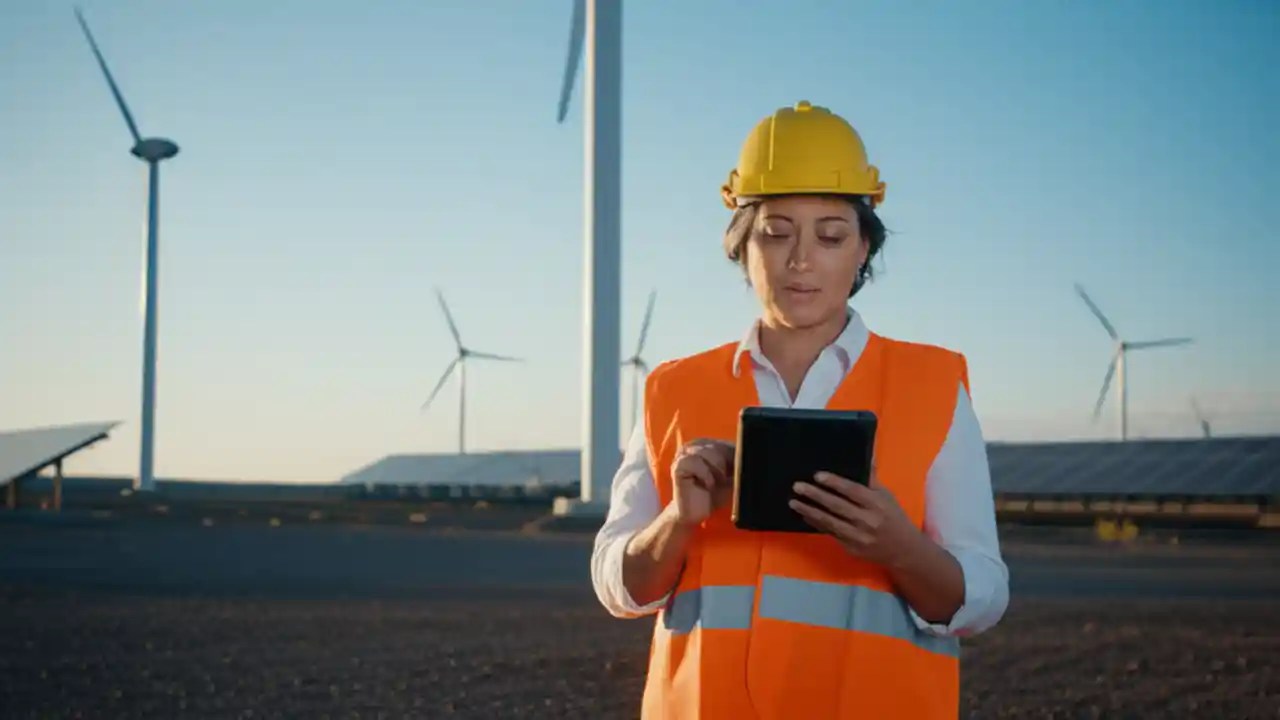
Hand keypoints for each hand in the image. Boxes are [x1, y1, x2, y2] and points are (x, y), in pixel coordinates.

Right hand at [670, 439, 734, 526]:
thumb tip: (757, 458)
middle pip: (719, 444)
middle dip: (726, 463)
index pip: (727, 442)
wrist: (697, 514)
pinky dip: (705, 474)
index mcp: (708, 443)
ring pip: (707, 450)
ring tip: (716, 483)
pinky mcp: (678, 466)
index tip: (738, 472)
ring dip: (717, 469)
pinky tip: (707, 485)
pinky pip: (694, 462)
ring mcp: (684, 454)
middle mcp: (694, 445)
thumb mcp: (733, 478)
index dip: (736, 456)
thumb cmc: (715, 494)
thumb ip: (741, 465)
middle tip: (725, 480)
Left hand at [789, 468, 923, 568]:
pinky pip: (830, 533)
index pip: (853, 491)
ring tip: (794, 502)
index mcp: (877, 505)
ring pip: (829, 522)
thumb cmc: (894, 518)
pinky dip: (816, 524)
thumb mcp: (887, 497)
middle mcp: (867, 521)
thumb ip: (872, 479)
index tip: (817, 475)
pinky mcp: (851, 549)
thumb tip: (866, 455)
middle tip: (798, 486)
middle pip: (837, 506)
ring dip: (809, 511)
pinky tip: (805, 515)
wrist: (904, 551)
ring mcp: (858, 537)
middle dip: (816, 496)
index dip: (835, 483)